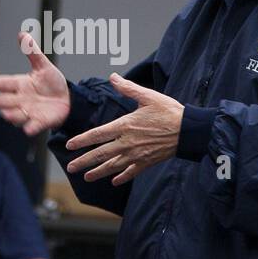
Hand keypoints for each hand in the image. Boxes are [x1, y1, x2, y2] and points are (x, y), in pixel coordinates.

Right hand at [0, 31, 70, 135]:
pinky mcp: (41, 121)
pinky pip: (34, 126)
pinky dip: (31, 128)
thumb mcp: (43, 66)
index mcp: (20, 84)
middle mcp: (21, 99)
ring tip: (6, 115)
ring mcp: (30, 112)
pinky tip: (28, 129)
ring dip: (11, 115)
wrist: (67, 99)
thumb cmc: (51, 82)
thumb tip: (21, 33)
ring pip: (17, 114)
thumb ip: (32, 52)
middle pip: (7, 100)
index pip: (6, 83)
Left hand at [64, 73, 183, 185]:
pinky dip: (122, 177)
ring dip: (98, 172)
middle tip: (70, 168)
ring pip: (112, 166)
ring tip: (86, 178)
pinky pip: (131, 172)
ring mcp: (136, 155)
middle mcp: (127, 143)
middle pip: (100, 154)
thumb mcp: (147, 96)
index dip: (82, 141)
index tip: (69, 146)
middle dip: (83, 162)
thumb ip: (128, 88)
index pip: (97, 135)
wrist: (188, 130)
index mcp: (125, 125)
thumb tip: (113, 76)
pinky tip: (115, 181)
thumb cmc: (168, 111)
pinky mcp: (147, 162)